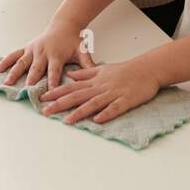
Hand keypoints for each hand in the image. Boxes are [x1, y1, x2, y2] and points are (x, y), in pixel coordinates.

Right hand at [0, 18, 97, 89]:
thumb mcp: (83, 51)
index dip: (52, 83)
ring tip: (7, 83)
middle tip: (26, 90)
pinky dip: (5, 62)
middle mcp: (43, 52)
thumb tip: (97, 74)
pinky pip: (14, 55)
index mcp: (57, 55)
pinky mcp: (27, 48)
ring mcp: (33, 50)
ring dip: (15, 73)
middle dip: (31, 80)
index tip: (49, 93)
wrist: (65, 25)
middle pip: (36, 69)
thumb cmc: (74, 41)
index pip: (54, 72)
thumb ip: (88, 64)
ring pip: (22, 63)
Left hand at [41, 57, 160, 124]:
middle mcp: (101, 87)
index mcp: (95, 80)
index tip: (42, 99)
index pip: (71, 87)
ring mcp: (113, 94)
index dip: (56, 93)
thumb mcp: (102, 69)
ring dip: (79, 112)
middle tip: (45, 112)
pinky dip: (106, 114)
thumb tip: (70, 76)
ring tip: (67, 120)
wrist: (147, 69)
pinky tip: (97, 120)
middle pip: (77, 96)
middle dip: (60, 104)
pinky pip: (114, 108)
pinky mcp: (126, 101)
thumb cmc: (126, 70)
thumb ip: (86, 73)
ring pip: (93, 103)